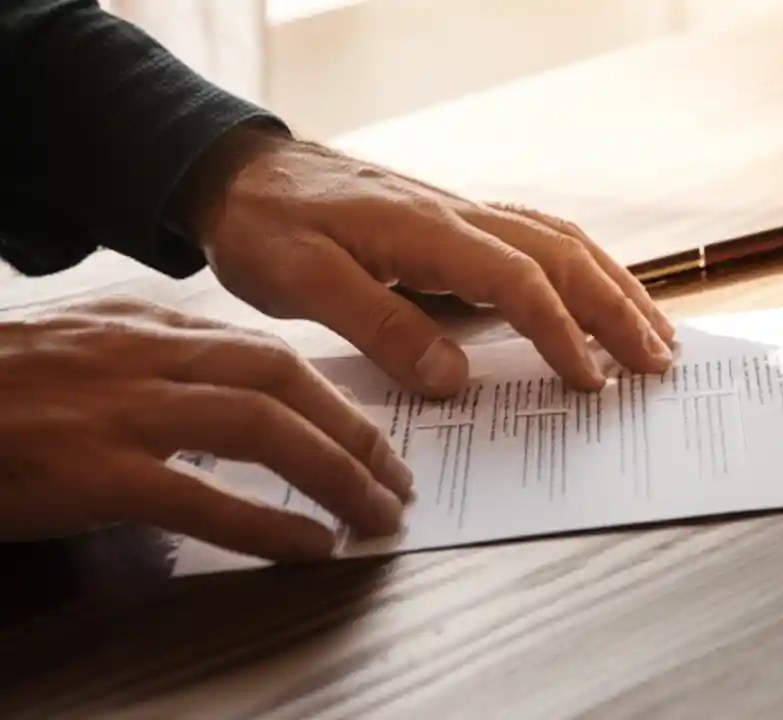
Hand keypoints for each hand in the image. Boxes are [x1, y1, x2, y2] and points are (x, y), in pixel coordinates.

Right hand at [0, 298, 411, 559]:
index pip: (270, 352)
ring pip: (262, 429)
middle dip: (355, 431)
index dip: (335, 397)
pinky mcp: (91, 470)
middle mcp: (145, 356)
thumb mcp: (86, 354)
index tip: (374, 433)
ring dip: (335, 474)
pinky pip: (203, 497)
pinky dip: (269, 524)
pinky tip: (311, 545)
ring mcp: (119, 410)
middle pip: (284, 381)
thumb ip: (159, 366)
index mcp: (148, 329)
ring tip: (375, 514)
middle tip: (397, 479)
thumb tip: (238, 398)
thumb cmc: (0, 390)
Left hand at [168, 124, 674, 398]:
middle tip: (659, 363)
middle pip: (564, 257)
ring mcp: (466, 219)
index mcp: (429, 231)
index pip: (519, 281)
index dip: (561, 333)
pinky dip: (585, 272)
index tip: (590, 382)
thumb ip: (379, 327)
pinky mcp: (460, 230)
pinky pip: (542, 244)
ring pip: (564, 244)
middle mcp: (462, 218)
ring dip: (615, 288)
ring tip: (656, 333)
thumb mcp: (302, 283)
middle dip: (618, 310)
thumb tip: (454, 378)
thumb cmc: (267, 227)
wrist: (245, 175)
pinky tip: (601, 297)